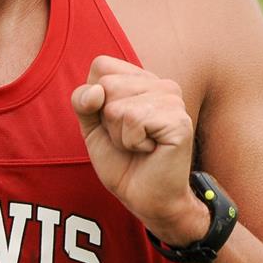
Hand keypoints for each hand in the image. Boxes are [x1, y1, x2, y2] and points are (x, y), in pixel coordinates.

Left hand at [71, 55, 204, 244]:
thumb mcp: (91, 127)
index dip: (94, 99)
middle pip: (106, 85)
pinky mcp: (178, 120)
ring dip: (119, 135)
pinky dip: (131, 142)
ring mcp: (173, 100)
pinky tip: (149, 150)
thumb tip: (96, 91)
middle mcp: (162, 84)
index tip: (113, 123)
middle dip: (106, 121)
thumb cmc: (122, 161)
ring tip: (138, 146)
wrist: (144, 197)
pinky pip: (132, 120)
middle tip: (128, 139)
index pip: (101, 66)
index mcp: (143, 80)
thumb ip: (83, 101)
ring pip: (117, 106)